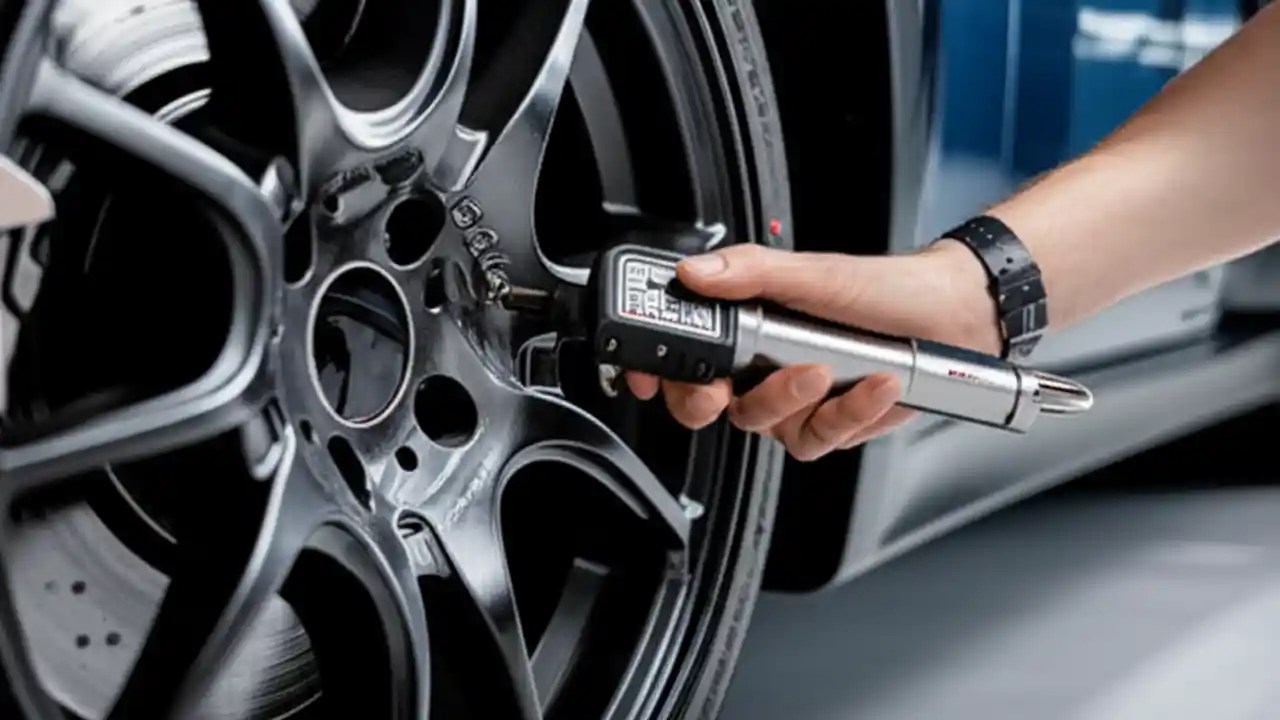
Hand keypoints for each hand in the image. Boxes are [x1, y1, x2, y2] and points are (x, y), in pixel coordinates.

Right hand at [625, 241, 1001, 460]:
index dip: (655, 368)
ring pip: (761, 424)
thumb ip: (750, 272)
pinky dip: (844, 414)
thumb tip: (695, 271)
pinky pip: (815, 439)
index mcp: (745, 323)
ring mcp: (793, 398)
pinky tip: (873, 384)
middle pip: (703, 403)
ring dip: (791, 399)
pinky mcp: (828, 425)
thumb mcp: (813, 271)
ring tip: (825, 369)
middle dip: (707, 400)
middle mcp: (760, 364)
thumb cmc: (882, 288)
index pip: (682, 351)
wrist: (951, 316)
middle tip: (724, 386)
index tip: (646, 373)